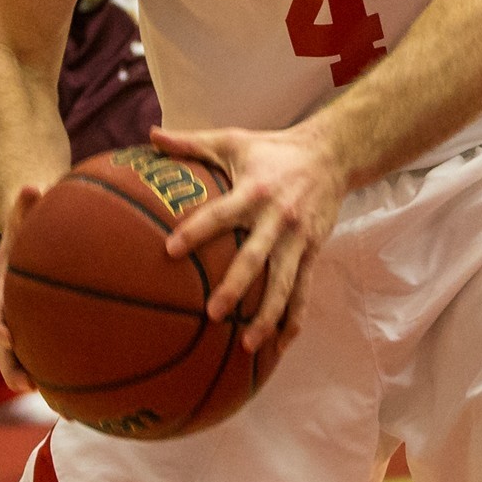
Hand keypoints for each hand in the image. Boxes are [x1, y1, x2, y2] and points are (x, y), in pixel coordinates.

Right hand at [0, 186, 42, 391]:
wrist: (34, 226)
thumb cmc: (34, 216)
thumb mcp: (28, 206)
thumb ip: (28, 201)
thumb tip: (32, 186)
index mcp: (4, 281)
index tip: (5, 335)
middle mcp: (12, 304)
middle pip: (7, 339)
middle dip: (12, 364)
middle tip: (24, 384)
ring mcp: (28, 316)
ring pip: (27, 352)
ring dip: (35, 375)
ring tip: (52, 400)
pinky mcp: (46, 323)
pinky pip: (52, 348)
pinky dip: (62, 369)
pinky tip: (84, 390)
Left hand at [150, 119, 348, 352]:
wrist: (331, 154)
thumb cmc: (272, 149)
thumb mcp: (233, 141)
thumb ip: (191, 142)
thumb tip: (150, 134)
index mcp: (254, 191)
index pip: (221, 214)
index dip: (197, 230)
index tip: (170, 249)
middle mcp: (277, 218)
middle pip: (255, 258)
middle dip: (236, 286)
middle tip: (213, 313)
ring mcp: (298, 239)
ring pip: (283, 283)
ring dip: (267, 315)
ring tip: (247, 344)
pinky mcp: (313, 251)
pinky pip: (303, 290)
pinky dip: (293, 319)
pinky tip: (280, 346)